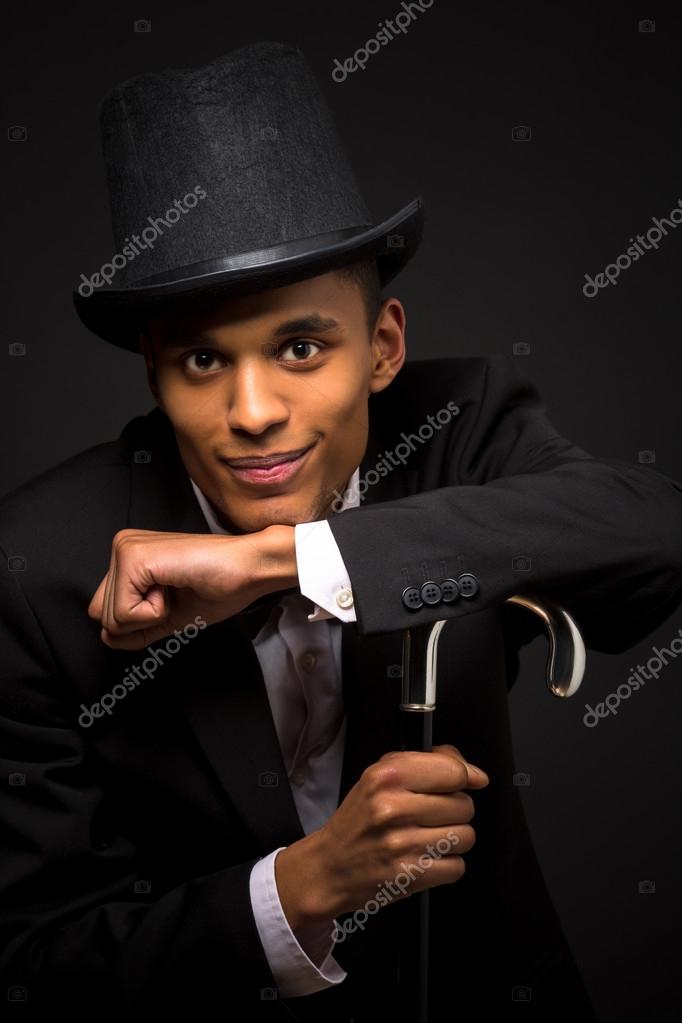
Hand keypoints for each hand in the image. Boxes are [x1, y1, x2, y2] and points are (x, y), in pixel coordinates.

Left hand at [87, 526, 296, 650]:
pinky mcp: (133, 557)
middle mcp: (122, 547)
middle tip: (177, 594)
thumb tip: (107, 638)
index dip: (141, 621)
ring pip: (111, 617)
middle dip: (143, 620)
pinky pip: (125, 613)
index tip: (174, 597)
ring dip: (151, 616)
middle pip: (102, 615)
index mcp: (130, 557)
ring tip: (178, 588)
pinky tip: (176, 586)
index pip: (105, 611)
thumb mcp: (170, 616)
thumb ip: (137, 629)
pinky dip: (155, 613)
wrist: (249, 569)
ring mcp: (125, 549)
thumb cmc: (222, 586)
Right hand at [275, 744, 488, 927]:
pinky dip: (446, 865)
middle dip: (454, 810)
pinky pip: (457, 866)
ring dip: (453, 839)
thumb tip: (474, 774)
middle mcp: (393, 808)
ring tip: (428, 838)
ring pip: (466, 836)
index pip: (453, 772)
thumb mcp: (380, 776)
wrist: (330, 866)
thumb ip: (425, 763)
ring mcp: (402, 843)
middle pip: (464, 805)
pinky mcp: (410, 875)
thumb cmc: (359, 819)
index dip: (465, 776)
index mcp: (387, 776)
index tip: (467, 782)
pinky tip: (425, 858)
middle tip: (430, 815)